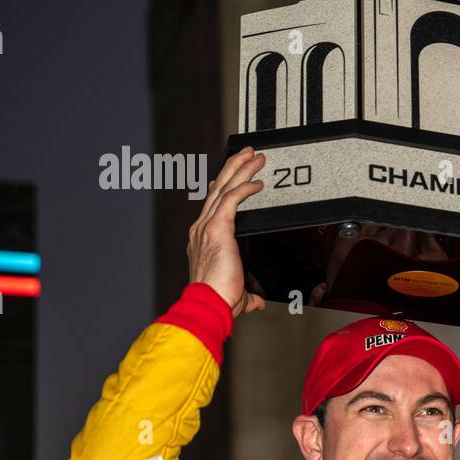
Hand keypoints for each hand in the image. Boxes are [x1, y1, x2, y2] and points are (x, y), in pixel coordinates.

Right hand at [188, 146, 266, 317]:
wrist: (208, 305)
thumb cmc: (217, 300)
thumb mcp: (238, 295)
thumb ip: (248, 295)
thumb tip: (257, 301)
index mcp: (203, 239)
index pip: (213, 206)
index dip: (221, 188)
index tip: (228, 177)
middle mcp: (202, 229)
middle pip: (217, 189)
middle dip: (233, 168)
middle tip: (247, 155)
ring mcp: (207, 226)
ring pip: (223, 188)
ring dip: (239, 169)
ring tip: (253, 157)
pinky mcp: (217, 228)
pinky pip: (231, 199)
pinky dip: (244, 187)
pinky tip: (257, 182)